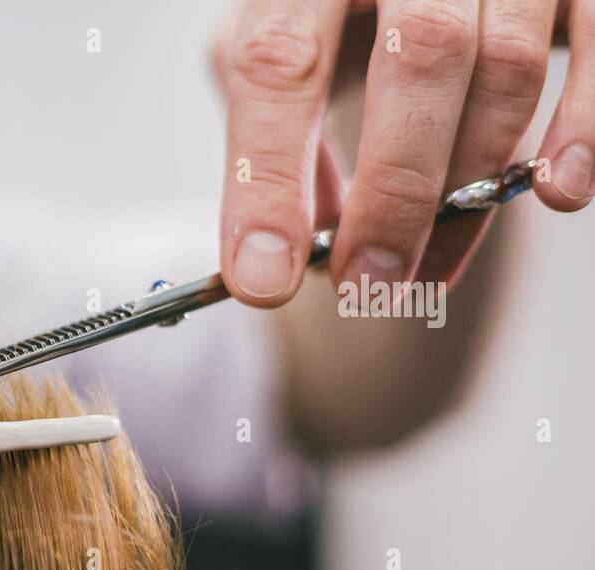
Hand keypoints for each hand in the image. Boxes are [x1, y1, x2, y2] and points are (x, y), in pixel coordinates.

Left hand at [213, 0, 588, 306]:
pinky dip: (583, 123)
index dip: (269, 179)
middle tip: (369, 286)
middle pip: (415, 61)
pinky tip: (557, 191)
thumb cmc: (337, 12)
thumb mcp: (283, 52)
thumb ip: (281, 138)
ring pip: (505, 65)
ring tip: (431, 271)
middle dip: (392, 195)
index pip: (277, 64)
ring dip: (471, 185)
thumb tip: (293, 252)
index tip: (264, 280)